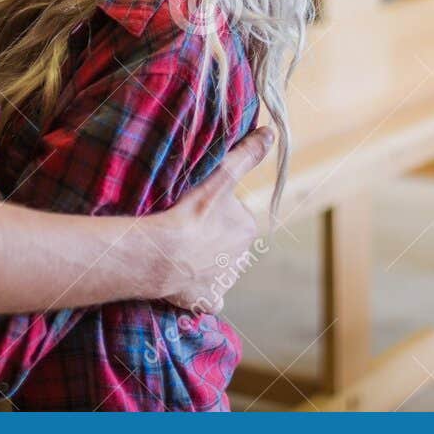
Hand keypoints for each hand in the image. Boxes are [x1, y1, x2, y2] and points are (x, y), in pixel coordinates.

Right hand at [152, 128, 273, 312]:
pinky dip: (200, 292)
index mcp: (248, 229)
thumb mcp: (221, 177)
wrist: (162, 253)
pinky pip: (208, 296)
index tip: (195, 209)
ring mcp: (225, 281)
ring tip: (181, 252)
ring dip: (204, 262)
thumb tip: (270, 133)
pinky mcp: (207, 299)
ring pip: (217, 268)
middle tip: (185, 229)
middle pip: (225, 242)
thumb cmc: (190, 213)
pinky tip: (186, 281)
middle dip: (210, 237)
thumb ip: (246, 155)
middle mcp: (242, 258)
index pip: (232, 217)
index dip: (212, 211)